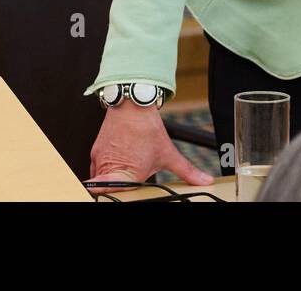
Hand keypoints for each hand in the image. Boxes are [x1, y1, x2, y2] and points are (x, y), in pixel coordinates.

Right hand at [86, 100, 214, 193]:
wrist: (133, 104)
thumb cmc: (147, 128)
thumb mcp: (169, 153)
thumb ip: (187, 171)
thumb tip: (204, 180)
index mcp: (126, 174)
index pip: (107, 193)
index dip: (109, 194)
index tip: (113, 195)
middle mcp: (108, 168)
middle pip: (107, 188)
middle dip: (116, 188)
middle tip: (128, 181)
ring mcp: (99, 159)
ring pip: (100, 177)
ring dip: (110, 178)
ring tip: (125, 168)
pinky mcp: (96, 151)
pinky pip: (97, 167)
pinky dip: (105, 168)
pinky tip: (119, 161)